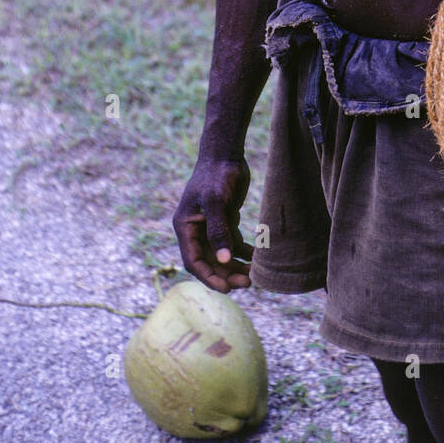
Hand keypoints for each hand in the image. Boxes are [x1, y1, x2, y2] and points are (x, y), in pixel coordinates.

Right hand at [173, 157, 253, 292]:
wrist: (226, 153)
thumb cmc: (216, 174)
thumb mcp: (216, 201)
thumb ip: (218, 230)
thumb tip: (224, 259)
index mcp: (185, 227)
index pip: (193, 261)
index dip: (208, 277)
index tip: (226, 288)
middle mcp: (196, 230)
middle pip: (209, 261)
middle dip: (226, 274)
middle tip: (247, 283)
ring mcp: (210, 226)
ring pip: (222, 255)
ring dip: (236, 267)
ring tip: (254, 276)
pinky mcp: (225, 221)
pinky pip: (233, 244)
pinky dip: (244, 252)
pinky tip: (258, 258)